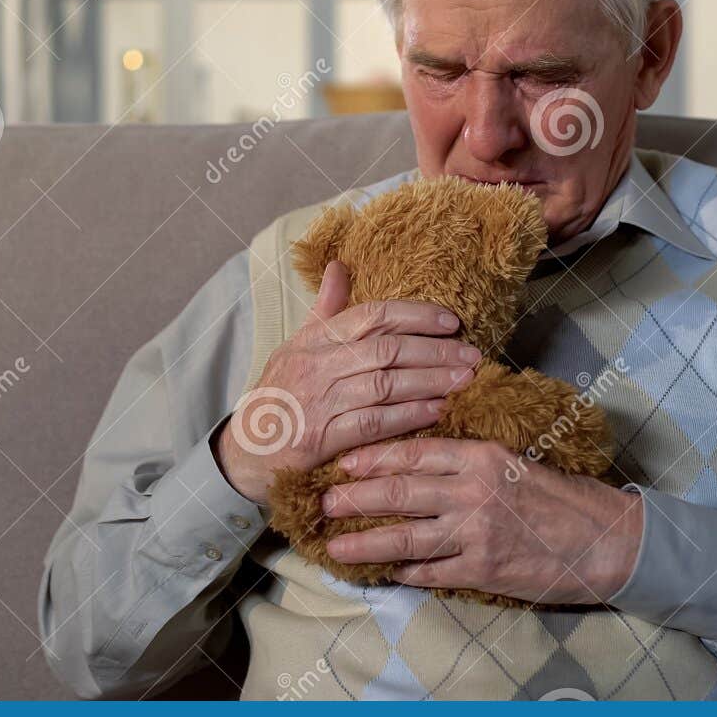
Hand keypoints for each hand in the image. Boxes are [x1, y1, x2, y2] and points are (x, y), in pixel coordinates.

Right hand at [215, 260, 481, 504]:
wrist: (244, 451)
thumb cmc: (279, 394)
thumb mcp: (296, 346)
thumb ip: (326, 310)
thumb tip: (339, 265)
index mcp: (315, 340)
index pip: (372, 316)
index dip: (415, 315)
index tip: (452, 321)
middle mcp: (317, 365)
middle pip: (386, 350)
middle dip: (434, 350)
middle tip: (472, 354)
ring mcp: (319, 402)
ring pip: (385, 384)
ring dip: (430, 381)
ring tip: (464, 380)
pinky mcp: (321, 438)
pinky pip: (373, 423)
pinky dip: (408, 416)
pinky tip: (437, 411)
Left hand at [319, 439, 643, 604]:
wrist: (606, 539)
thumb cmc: (561, 497)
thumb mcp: (515, 461)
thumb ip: (470, 460)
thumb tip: (421, 461)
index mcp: (481, 457)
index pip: (414, 453)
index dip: (373, 458)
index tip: (342, 460)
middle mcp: (474, 491)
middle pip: (399, 494)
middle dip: (355, 499)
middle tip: (322, 502)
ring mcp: (477, 533)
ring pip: (406, 538)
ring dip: (366, 543)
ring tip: (334, 546)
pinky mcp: (484, 570)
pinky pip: (433, 572)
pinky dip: (407, 574)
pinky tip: (386, 575)